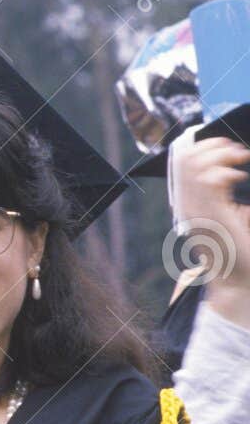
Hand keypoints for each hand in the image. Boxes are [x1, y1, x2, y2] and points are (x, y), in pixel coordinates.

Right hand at [172, 132, 249, 264]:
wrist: (236, 278)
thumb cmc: (238, 253)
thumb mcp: (226, 218)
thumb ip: (222, 197)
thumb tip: (231, 172)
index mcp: (189, 204)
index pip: (182, 162)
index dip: (204, 148)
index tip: (227, 150)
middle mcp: (187, 204)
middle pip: (186, 157)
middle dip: (213, 145)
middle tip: (235, 152)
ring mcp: (196, 207)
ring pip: (197, 162)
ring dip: (222, 154)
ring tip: (240, 159)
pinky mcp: (210, 211)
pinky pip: (210, 177)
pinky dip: (228, 169)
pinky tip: (239, 177)